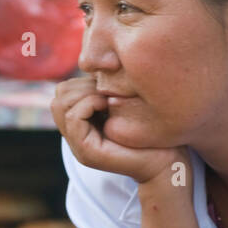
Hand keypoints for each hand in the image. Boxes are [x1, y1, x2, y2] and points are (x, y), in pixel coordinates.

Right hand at [52, 76, 187, 184]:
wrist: (168, 162)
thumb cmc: (154, 131)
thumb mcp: (126, 103)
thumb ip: (108, 91)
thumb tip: (99, 66)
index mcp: (82, 124)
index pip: (62, 91)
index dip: (83, 81)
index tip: (109, 87)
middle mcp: (76, 136)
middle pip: (59, 95)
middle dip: (83, 86)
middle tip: (108, 92)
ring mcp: (78, 146)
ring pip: (61, 104)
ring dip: (85, 94)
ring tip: (108, 100)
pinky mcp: (87, 152)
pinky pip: (74, 117)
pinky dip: (89, 104)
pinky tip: (109, 106)